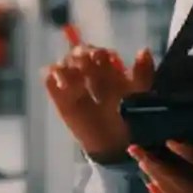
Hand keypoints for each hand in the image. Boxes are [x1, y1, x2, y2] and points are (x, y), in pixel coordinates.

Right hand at [44, 45, 154, 162]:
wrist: (114, 143)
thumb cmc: (128, 115)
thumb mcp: (140, 93)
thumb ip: (143, 72)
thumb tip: (143, 50)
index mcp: (107, 69)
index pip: (97, 52)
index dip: (97, 52)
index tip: (101, 57)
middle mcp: (87, 73)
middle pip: (77, 53)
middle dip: (80, 54)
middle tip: (85, 61)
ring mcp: (72, 85)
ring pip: (62, 64)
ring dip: (66, 65)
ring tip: (75, 78)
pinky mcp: (60, 98)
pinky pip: (49, 80)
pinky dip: (52, 76)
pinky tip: (64, 85)